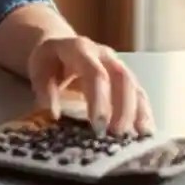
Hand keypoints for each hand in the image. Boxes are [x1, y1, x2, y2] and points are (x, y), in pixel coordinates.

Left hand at [27, 36, 155, 135]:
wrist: (62, 47)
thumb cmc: (50, 62)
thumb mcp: (39, 69)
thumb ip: (44, 89)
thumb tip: (54, 113)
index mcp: (80, 49)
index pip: (95, 74)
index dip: (99, 99)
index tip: (97, 125)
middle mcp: (104, 55)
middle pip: (122, 79)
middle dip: (122, 108)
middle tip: (115, 134)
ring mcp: (118, 65)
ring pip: (135, 86)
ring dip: (137, 113)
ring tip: (135, 137)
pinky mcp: (126, 78)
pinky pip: (140, 94)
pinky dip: (144, 113)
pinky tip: (145, 132)